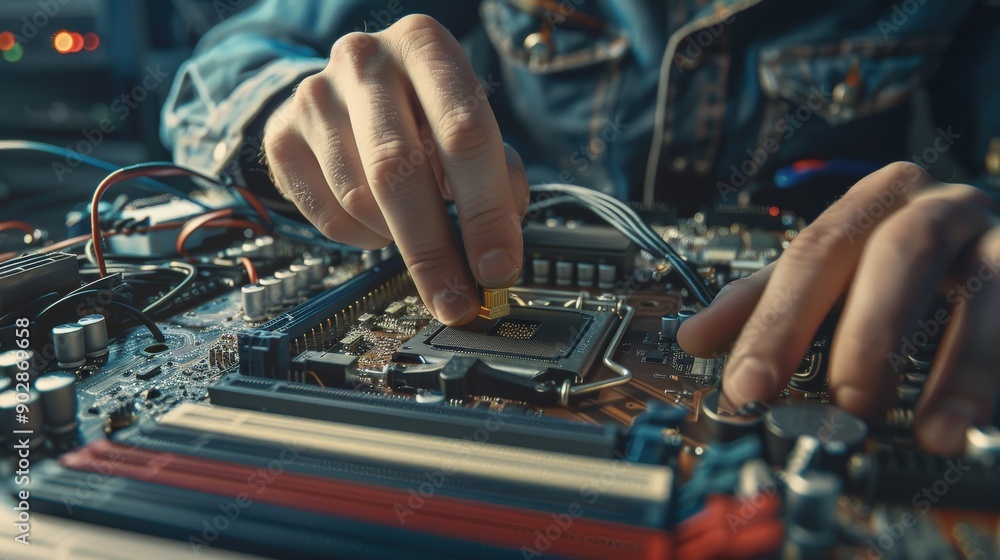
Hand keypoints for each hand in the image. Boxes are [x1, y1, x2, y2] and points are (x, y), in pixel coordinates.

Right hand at [263, 15, 527, 325]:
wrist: (353, 88)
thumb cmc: (427, 113)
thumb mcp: (474, 125)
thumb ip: (500, 180)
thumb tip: (497, 257)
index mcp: (425, 45)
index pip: (463, 134)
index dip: (485, 211)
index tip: (498, 269)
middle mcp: (364, 60)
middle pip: (398, 170)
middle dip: (433, 251)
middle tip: (456, 301)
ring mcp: (314, 96)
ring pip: (359, 198)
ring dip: (396, 236)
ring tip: (414, 227)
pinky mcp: (280, 135)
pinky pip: (325, 216)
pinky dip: (360, 237)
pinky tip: (378, 219)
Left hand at [678, 162, 999, 454]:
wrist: (995, 248)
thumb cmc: (904, 267)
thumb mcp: (831, 278)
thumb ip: (768, 303)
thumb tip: (692, 337)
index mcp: (872, 202)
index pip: (811, 255)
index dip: (778, 323)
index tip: (747, 387)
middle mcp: (936, 208)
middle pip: (897, 255)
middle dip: (867, 334)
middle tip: (845, 407)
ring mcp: (999, 237)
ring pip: (985, 286)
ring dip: (956, 365)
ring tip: (930, 432)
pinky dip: (995, 373)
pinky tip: (970, 421)